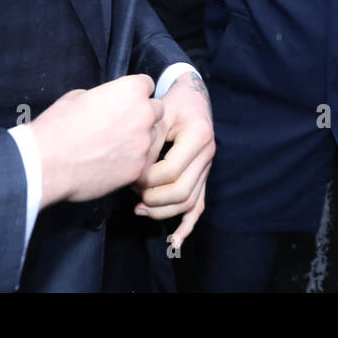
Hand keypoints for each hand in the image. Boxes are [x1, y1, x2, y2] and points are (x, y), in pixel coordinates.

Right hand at [28, 74, 164, 208]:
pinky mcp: (138, 168)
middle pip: (157, 110)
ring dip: (140, 139)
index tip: (127, 101)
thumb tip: (106, 102)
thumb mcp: (77, 97)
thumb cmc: (57, 126)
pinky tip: (115, 163)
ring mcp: (143, 143)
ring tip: (116, 146)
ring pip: (153, 137)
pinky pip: (144, 161)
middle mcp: (143, 114)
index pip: (147, 85)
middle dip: (143, 115)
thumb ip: (103, 97)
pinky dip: (134, 161)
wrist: (47, 162)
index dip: (136, 93)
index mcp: (131, 90)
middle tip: (123, 124)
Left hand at [134, 71, 214, 250]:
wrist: (192, 96)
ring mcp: (207, 168)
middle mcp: (208, 154)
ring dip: (162, 211)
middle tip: (132, 190)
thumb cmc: (172, 102)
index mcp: (198, 136)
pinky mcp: (203, 177)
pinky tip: (175, 240)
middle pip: (181, 191)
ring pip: (188, 202)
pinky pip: (199, 206)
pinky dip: (186, 225)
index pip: (170, 170)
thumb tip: (134, 169)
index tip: (129, 173)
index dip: (146, 178)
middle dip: (152, 197)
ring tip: (139, 207)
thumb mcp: (159, 111)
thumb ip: (148, 138)